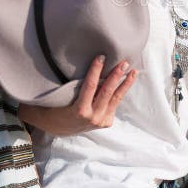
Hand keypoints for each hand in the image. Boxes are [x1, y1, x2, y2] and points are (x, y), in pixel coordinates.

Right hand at [18, 55, 137, 135]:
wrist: (58, 129)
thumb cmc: (54, 109)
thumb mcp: (57, 98)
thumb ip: (65, 87)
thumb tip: (66, 67)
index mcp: (78, 111)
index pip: (89, 87)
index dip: (95, 71)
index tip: (101, 57)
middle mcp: (92, 117)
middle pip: (107, 92)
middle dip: (116, 76)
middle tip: (124, 62)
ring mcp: (101, 121)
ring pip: (115, 99)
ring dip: (125, 84)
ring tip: (133, 71)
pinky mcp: (106, 122)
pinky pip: (114, 104)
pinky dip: (120, 92)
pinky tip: (127, 81)